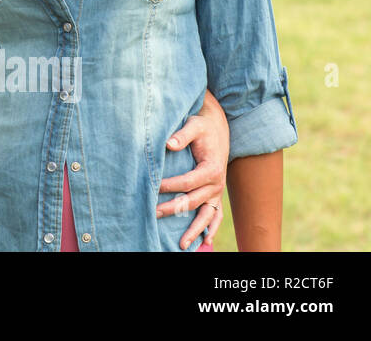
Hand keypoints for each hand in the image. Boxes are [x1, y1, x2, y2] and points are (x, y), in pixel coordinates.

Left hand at [158, 90, 229, 248]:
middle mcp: (217, 184)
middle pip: (193, 201)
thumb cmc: (202, 127)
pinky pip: (216, 215)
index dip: (169, 186)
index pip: (187, 182)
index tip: (153, 187)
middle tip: (154, 214)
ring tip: (182, 244)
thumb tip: (168, 143)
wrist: (217, 128)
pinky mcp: (216, 194)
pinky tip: (205, 241)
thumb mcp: (194, 125)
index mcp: (212, 169)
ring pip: (207, 216)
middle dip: (173, 209)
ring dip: (195, 230)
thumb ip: (182, 135)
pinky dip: (211, 228)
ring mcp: (217, 192)